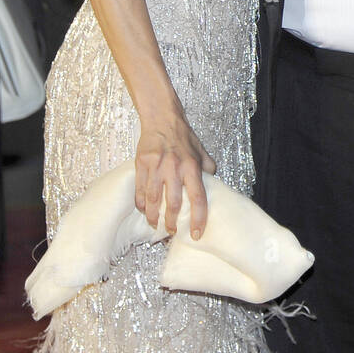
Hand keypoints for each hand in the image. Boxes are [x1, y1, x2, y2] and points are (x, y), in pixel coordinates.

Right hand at [134, 108, 216, 239]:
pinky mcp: (141, 164)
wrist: (162, 119)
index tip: (197, 233)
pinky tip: (144, 210)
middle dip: (172, 222)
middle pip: (173, 203)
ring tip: (156, 224)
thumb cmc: (183, 136)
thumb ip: (208, 169)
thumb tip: (214, 185)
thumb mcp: (201, 151)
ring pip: (154, 199)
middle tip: (172, 231)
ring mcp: (156, 167)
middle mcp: (174, 168)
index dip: (198, 218)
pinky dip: (141, 204)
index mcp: (192, 166)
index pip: (198, 198)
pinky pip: (140, 190)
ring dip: (154, 216)